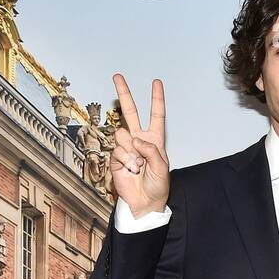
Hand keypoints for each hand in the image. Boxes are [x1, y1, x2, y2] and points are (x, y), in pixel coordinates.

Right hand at [109, 74, 169, 218]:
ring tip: (138, 166)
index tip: (156, 82)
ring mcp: (126, 148)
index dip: (156, 99)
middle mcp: (139, 140)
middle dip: (124, 93)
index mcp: (154, 140)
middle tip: (117, 76)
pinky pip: (118, 151)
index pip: (156, 115)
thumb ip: (151, 150)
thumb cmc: (157, 186)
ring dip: (131, 151)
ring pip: (122, 135)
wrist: (144, 202)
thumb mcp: (162, 167)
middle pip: (130, 112)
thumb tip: (135, 139)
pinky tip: (130, 170)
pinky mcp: (116, 158)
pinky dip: (126, 161)